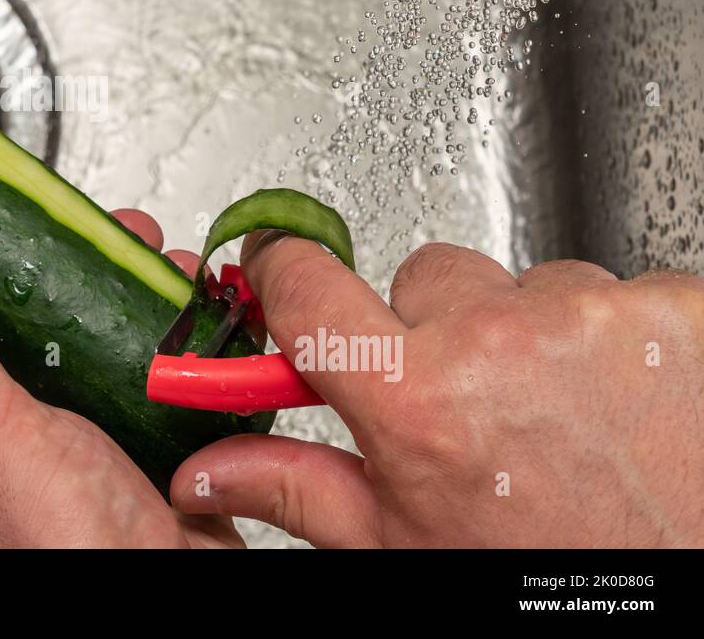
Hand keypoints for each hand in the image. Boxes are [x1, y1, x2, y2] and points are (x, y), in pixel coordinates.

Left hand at [0, 209, 240, 547]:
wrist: (163, 605)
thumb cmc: (60, 550)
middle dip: (34, 254)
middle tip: (69, 217)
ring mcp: (69, 439)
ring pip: (78, 335)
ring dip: (113, 284)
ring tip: (150, 254)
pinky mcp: (136, 449)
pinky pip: (147, 370)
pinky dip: (171, 332)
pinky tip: (193, 314)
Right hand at [172, 236, 703, 547]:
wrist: (682, 597)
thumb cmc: (548, 584)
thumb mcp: (404, 548)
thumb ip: (297, 488)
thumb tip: (206, 473)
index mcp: (418, 401)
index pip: (306, 283)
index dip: (283, 271)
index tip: (282, 265)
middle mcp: (502, 342)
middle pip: (428, 278)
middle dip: (436, 327)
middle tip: (473, 403)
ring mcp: (599, 317)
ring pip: (527, 284)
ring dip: (534, 335)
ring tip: (567, 417)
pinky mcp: (680, 308)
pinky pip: (618, 292)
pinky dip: (619, 340)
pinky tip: (628, 405)